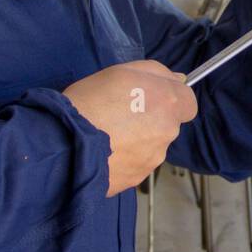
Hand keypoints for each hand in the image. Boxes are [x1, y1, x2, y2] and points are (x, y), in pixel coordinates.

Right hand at [63, 60, 198, 196]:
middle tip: (118, 116)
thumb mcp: (122, 71)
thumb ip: (157, 72)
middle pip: (167, 125)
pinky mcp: (136, 179)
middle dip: (150, 120)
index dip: (170, 100)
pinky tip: (101, 153)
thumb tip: (179, 80)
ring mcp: (153, 159)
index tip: (150, 99)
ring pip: (151, 147)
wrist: (63, 146)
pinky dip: (123, 159)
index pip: (188, 104)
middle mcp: (168, 133)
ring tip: (105, 136)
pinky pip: (134, 164)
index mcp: (169, 104)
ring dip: (136, 141)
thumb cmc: (90, 101)